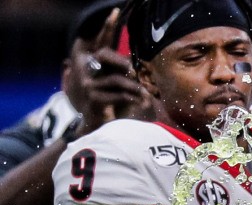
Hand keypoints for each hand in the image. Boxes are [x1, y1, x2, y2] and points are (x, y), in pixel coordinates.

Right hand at [64, 8, 151, 136]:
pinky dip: (131, 98)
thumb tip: (135, 62)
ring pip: (116, 79)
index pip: (101, 40)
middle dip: (122, 61)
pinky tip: (139, 101)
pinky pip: (117, 94)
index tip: (116, 12)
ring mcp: (88, 83)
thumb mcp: (117, 81)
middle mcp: (87, 68)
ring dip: (134, 87)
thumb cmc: (110, 100)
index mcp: (94, 60)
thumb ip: (122, 70)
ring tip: (144, 94)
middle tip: (135, 70)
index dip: (107, 27)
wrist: (96, 124)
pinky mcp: (93, 97)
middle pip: (105, 54)